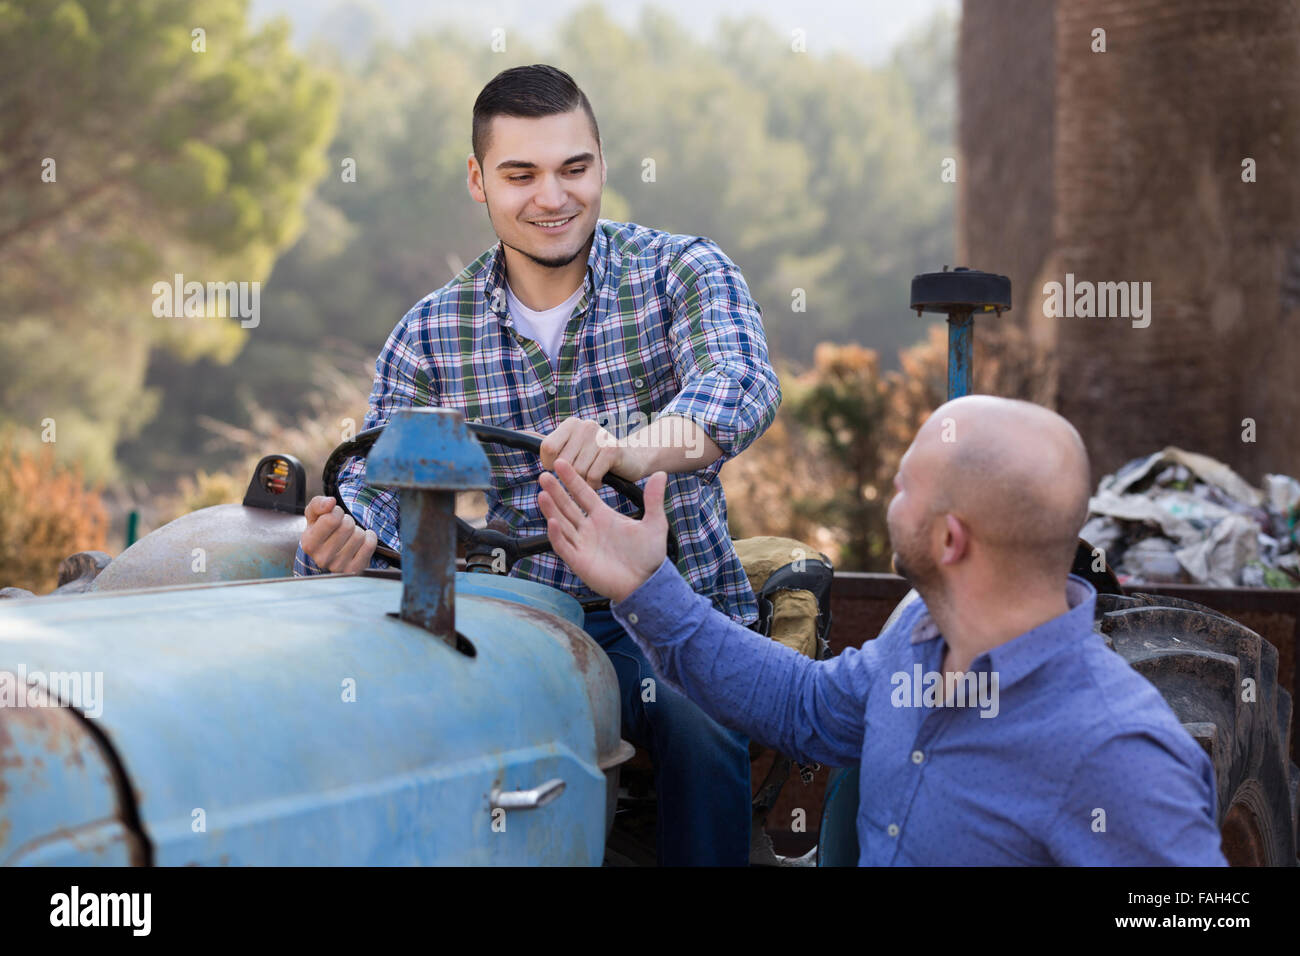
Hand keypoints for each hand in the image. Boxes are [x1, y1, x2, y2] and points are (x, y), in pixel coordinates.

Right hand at [300, 495, 377, 572]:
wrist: (333, 552)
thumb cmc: (323, 529)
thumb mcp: (315, 514)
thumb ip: (318, 504)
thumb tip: (330, 503)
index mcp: (308, 543)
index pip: (331, 519)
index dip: (337, 512)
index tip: (335, 516)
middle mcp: (321, 558)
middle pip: (347, 526)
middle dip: (348, 521)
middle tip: (343, 527)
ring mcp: (339, 567)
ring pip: (359, 535)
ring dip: (358, 530)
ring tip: (349, 536)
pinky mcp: (355, 570)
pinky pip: (370, 545)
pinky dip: (370, 538)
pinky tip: (361, 542)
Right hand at [537, 459, 668, 602]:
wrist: (647, 583)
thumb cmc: (649, 555)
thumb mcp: (654, 524)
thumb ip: (653, 499)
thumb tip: (661, 472)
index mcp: (603, 516)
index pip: (583, 494)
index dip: (572, 479)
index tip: (561, 463)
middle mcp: (589, 528)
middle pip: (567, 506)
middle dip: (556, 491)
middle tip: (544, 474)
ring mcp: (582, 544)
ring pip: (561, 523)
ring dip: (551, 509)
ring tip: (542, 493)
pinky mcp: (578, 561)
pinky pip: (564, 546)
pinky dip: (556, 535)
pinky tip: (552, 521)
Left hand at [539, 417, 630, 489]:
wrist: (632, 460)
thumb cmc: (597, 458)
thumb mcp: (574, 448)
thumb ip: (553, 445)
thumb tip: (522, 434)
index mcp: (571, 424)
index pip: (546, 448)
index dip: (550, 465)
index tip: (561, 469)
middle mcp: (584, 425)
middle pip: (562, 463)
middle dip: (570, 476)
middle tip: (582, 473)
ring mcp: (600, 436)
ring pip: (577, 472)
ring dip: (583, 482)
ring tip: (593, 475)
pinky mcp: (612, 450)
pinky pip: (592, 476)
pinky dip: (595, 485)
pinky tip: (601, 478)